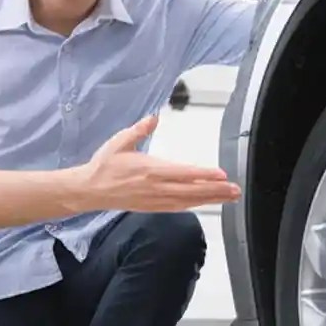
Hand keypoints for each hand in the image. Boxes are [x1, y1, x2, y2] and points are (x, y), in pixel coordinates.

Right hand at [77, 115, 240, 212]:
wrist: (90, 190)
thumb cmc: (105, 165)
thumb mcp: (120, 141)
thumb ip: (139, 129)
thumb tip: (154, 118)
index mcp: (150, 170)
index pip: (183, 173)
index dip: (204, 175)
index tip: (221, 174)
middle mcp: (156, 187)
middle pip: (191, 191)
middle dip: (216, 191)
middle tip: (235, 190)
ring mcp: (155, 199)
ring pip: (188, 201)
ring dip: (210, 199)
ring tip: (229, 197)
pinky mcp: (152, 207)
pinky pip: (178, 207)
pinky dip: (194, 205)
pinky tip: (206, 203)